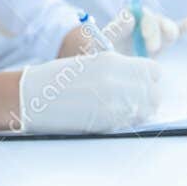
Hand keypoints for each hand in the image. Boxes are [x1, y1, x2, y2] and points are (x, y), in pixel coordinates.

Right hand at [17, 51, 161, 133]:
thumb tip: (140, 82)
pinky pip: (130, 123)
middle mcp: (116, 81)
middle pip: (154, 94)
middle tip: (135, 101)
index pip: (153, 71)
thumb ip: (117, 70)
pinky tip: (112, 117)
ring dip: (140, 112)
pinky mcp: (105, 122)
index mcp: (111, 62)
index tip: (140, 83)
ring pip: (146, 111)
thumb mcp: (89, 63)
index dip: (149, 79)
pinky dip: (126, 122)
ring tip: (123, 110)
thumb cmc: (57, 80)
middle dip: (148, 98)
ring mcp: (111, 103)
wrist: (31, 98)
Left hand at [96, 7, 186, 55]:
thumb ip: (116, 30)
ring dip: (169, 29)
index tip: (144, 34)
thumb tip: (130, 17)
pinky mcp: (162, 43)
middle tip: (152, 48)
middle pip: (152, 19)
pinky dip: (183, 27)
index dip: (142, 20)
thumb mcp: (104, 45)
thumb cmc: (105, 58)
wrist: (112, 75)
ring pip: (164, 25)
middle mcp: (139, 23)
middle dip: (154, 32)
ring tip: (170, 37)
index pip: (136, 12)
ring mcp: (152, 33)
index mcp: (124, 21)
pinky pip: (175, 32)